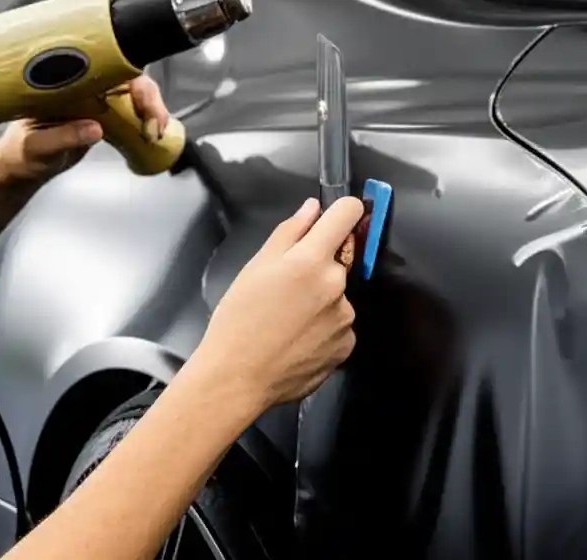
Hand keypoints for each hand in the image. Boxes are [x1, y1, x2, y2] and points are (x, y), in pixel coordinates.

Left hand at [0, 75, 169, 183]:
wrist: (24, 166)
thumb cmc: (21, 153)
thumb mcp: (36, 148)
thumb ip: (62, 137)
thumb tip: (96, 129)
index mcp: (62, 82)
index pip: (100, 63)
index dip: (125, 74)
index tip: (138, 96)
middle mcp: (82, 85)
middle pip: (125, 75)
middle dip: (146, 95)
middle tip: (154, 123)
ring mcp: (95, 99)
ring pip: (134, 93)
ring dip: (151, 109)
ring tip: (155, 133)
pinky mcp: (105, 115)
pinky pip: (132, 111)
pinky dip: (146, 121)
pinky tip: (152, 134)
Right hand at [199, 196, 364, 407]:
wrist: (237, 377)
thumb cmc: (239, 321)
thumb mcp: (256, 266)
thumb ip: (290, 231)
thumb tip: (314, 209)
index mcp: (311, 259)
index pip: (348, 214)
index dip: (343, 211)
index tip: (338, 217)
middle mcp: (336, 285)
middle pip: (339, 260)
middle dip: (320, 267)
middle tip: (288, 288)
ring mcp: (345, 317)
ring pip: (339, 295)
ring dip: (322, 300)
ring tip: (289, 320)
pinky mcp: (347, 344)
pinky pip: (340, 325)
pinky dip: (324, 329)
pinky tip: (298, 338)